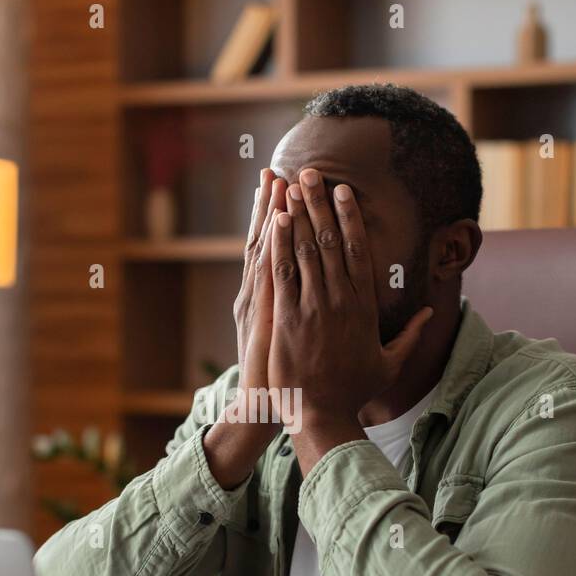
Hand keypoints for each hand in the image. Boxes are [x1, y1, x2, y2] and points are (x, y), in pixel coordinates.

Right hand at [233, 169, 284, 393]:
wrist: (266, 405)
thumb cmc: (283, 378)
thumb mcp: (287, 341)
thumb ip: (300, 315)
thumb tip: (315, 296)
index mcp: (270, 297)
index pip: (274, 248)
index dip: (279, 217)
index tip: (282, 187)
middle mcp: (261, 294)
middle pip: (268, 241)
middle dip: (272, 205)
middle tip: (273, 170)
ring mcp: (263, 301)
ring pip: (268, 249)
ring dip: (273, 213)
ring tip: (275, 181)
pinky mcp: (269, 314)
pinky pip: (274, 274)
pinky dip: (274, 245)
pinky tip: (277, 220)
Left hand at [268, 169, 432, 472]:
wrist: (321, 415)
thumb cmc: (354, 391)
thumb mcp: (390, 364)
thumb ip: (412, 334)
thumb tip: (434, 310)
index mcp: (363, 307)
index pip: (359, 251)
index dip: (350, 218)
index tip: (344, 191)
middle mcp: (339, 301)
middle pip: (330, 242)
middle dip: (319, 204)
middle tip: (311, 172)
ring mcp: (312, 308)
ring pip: (305, 251)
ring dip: (298, 215)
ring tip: (290, 186)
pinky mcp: (287, 318)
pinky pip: (283, 273)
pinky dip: (279, 244)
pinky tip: (275, 219)